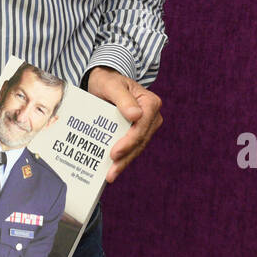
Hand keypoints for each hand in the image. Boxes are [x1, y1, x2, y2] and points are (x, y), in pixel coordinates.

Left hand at [85, 66, 163, 181]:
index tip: (114, 153)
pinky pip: (132, 147)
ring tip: (110, 175)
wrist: (104, 82)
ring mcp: (146, 125)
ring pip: (137, 147)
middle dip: (126, 157)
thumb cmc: (107, 81)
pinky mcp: (138, 132)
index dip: (129, 142)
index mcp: (150, 102)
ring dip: (124, 162)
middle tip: (111, 172)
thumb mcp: (111, 85)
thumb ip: (123, 98)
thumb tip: (136, 115)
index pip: (141, 127)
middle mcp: (152, 115)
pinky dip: (123, 158)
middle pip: (140, 140)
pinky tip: (112, 169)